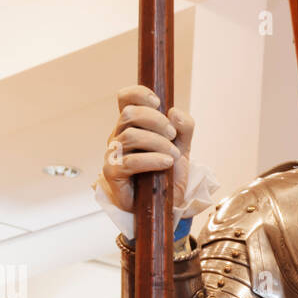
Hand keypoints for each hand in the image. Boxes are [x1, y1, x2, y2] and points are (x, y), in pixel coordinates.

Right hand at [101, 84, 194, 212]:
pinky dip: (152, 160)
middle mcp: (118, 135)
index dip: (138, 93)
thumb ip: (185, 128)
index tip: (158, 103)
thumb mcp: (182, 147)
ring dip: (158, 143)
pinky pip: (130, 161)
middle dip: (156, 121)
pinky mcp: (112, 173)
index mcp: (132, 125)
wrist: (163, 204)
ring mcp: (113, 153)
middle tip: (173, 136)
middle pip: (129, 113)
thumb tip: (174, 112)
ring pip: (130, 136)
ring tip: (173, 156)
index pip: (125, 98)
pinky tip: (166, 163)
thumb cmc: (167, 173)